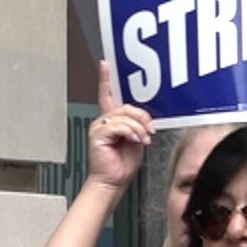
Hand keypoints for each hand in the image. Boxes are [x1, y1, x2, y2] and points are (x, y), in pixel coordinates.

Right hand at [87, 61, 153, 189]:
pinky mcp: (98, 134)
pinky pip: (119, 126)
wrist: (113, 182)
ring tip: (142, 140)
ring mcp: (99, 127)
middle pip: (125, 106)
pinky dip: (131, 133)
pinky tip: (134, 141)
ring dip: (139, 129)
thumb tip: (146, 119)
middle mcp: (103, 121)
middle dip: (142, 118)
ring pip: (125, 116)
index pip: (107, 95)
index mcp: (111, 120)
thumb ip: (137, 125)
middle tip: (149, 130)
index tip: (105, 64)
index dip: (105, 79)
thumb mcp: (136, 139)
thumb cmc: (122, 164)